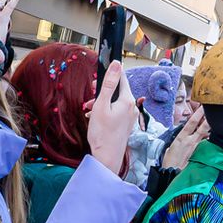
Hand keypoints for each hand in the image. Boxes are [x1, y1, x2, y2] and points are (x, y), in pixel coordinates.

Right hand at [85, 61, 136, 177]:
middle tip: (91, 98)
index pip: (122, 77)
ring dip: (103, 103)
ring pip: (115, 102)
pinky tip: (96, 118)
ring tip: (90, 110)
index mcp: (127, 100)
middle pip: (117, 91)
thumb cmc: (102, 133)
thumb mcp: (101, 105)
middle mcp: (132, 107)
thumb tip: (116, 64)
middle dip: (103, 92)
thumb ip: (108, 84)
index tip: (99, 76)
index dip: (110, 74)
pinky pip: (117, 112)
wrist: (107, 158)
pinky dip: (106, 111)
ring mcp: (130, 116)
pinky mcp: (126, 124)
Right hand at [159, 107, 208, 171]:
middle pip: (203, 127)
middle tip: (214, 110)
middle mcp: (190, 141)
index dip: (198, 113)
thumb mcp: (171, 147)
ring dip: (209, 128)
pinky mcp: (199, 154)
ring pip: (205, 135)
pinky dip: (207, 139)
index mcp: (181, 137)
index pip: (192, 122)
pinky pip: (205, 144)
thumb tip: (184, 137)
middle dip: (208, 118)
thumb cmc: (169, 161)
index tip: (203, 106)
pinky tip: (211, 136)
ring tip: (215, 121)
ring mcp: (196, 147)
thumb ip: (179, 140)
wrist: (172, 173)